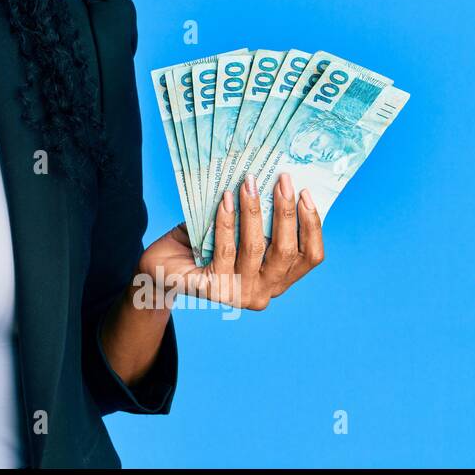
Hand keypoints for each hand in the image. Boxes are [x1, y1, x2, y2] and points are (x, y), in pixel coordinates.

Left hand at [138, 171, 324, 310]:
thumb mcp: (238, 234)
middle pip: (286, 252)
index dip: (312, 226)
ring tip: (249, 182)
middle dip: (286, 212)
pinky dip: (226, 221)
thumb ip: (259, 220)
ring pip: (255, 248)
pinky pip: (224, 249)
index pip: (309, 258)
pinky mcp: (213, 290)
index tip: (305, 194)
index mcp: (276, 280)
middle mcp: (262, 293)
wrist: (161, 269)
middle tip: (282, 180)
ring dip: (254, 210)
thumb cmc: (202, 247)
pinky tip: (225, 199)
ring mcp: (238, 294)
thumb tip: (276, 183)